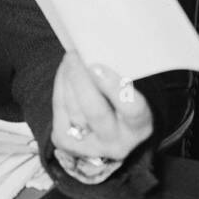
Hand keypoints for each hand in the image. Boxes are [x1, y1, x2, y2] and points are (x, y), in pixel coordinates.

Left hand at [51, 51, 152, 172]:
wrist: (105, 135)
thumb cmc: (120, 105)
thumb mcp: (130, 96)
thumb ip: (119, 81)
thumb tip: (96, 53)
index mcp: (139, 127)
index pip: (132, 109)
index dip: (114, 88)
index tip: (97, 67)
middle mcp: (116, 142)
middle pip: (96, 112)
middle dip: (82, 81)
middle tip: (75, 57)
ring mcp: (89, 145)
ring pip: (74, 108)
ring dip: (69, 78)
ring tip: (71, 58)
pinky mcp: (65, 141)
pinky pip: (59, 108)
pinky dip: (61, 86)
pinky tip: (65, 71)